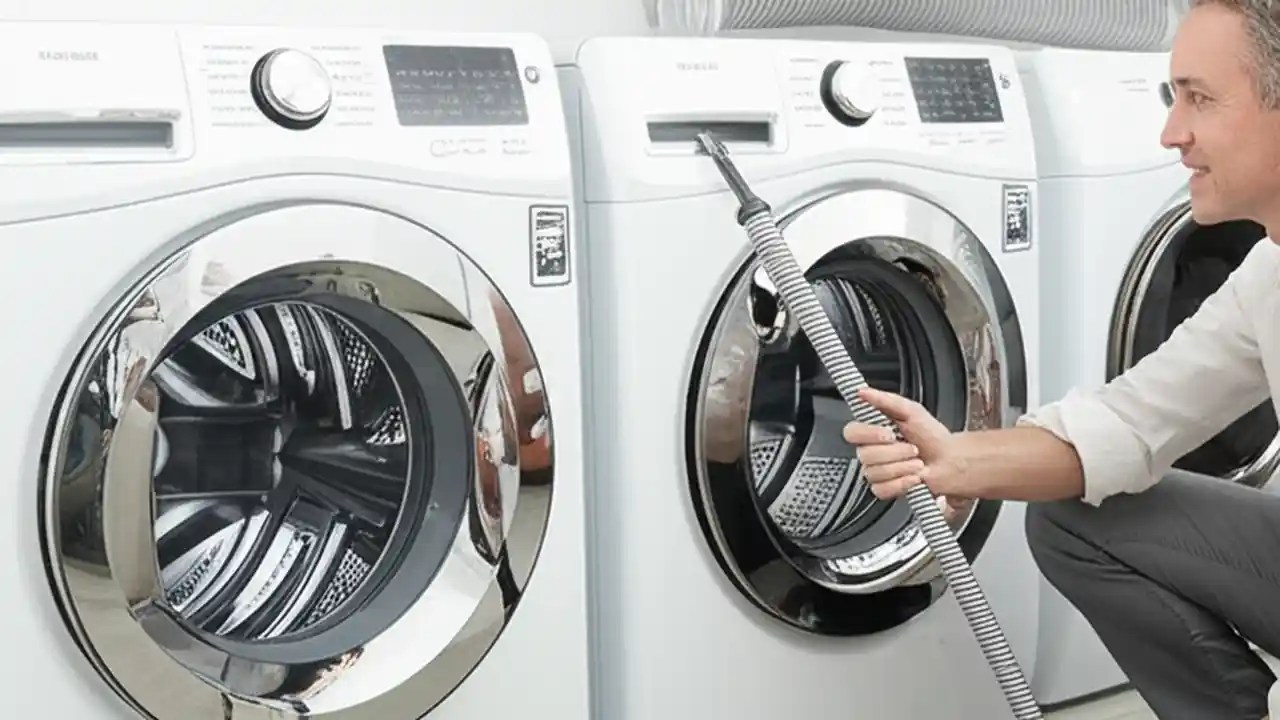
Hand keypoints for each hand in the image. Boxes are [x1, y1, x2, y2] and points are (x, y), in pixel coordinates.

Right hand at [842, 387, 970, 512]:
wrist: (950, 461)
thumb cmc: (932, 436)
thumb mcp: (911, 411)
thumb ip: (884, 400)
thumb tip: (862, 392)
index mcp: (872, 431)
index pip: (851, 432)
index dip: (868, 434)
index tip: (889, 432)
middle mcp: (871, 451)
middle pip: (865, 455)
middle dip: (895, 452)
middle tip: (912, 448)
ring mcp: (876, 471)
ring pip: (874, 472)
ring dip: (902, 467)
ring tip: (917, 463)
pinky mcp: (883, 488)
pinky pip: (882, 488)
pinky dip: (902, 483)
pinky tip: (914, 477)